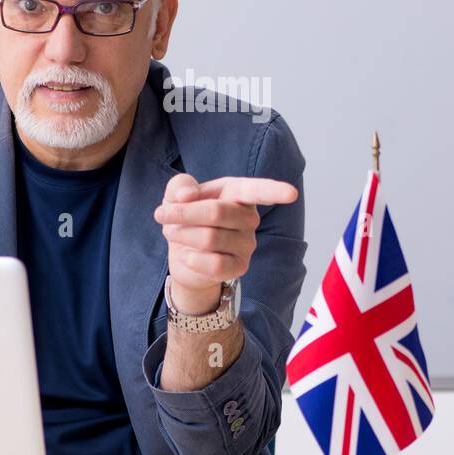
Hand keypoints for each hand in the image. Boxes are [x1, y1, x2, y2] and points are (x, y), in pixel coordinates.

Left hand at [153, 174, 298, 313]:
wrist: (183, 255)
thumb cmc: (187, 218)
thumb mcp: (177, 195)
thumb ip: (180, 186)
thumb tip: (186, 196)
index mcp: (239, 194)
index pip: (258, 190)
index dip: (275, 191)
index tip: (291, 193)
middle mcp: (249, 218)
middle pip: (216, 212)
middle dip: (182, 213)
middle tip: (162, 215)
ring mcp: (247, 244)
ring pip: (209, 238)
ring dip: (181, 234)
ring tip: (173, 233)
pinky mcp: (239, 268)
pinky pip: (214, 264)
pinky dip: (191, 259)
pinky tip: (187, 255)